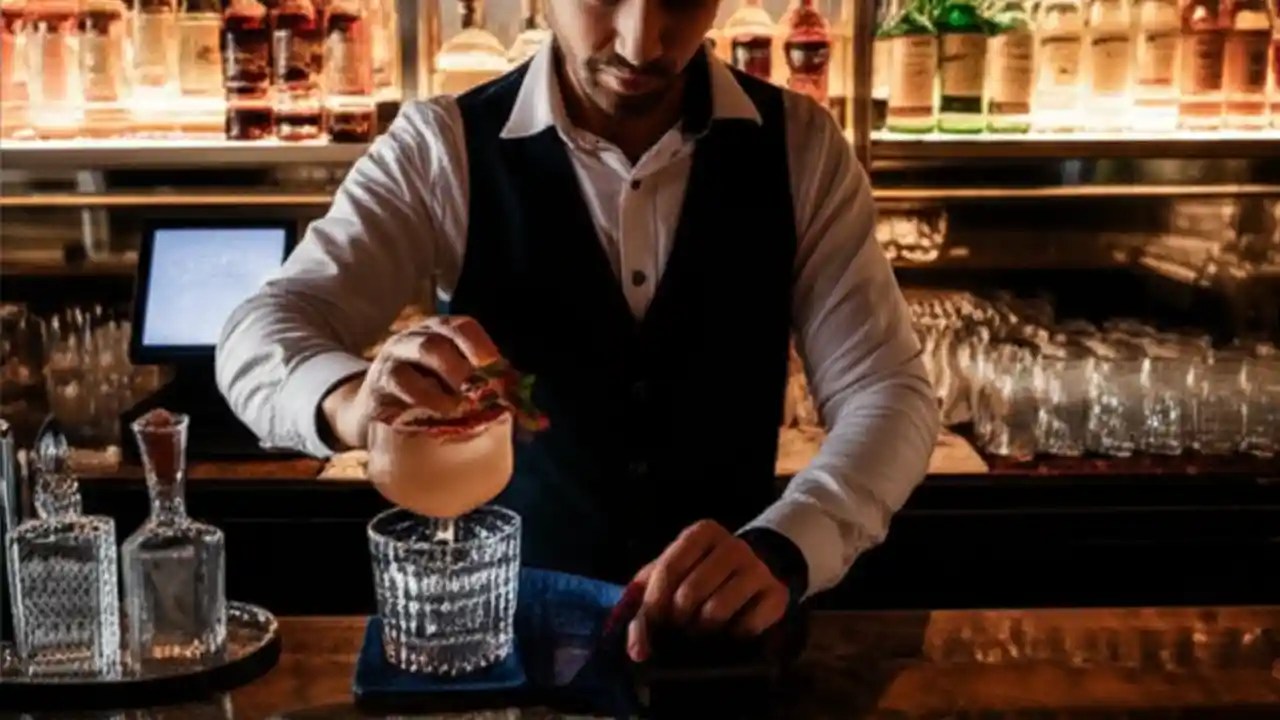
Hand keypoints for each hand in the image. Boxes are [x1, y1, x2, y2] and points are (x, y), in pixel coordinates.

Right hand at [321, 315, 500, 449]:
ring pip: (421, 352)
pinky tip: (439, 412)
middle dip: (465, 365)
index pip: (462, 327)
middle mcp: (415, 338)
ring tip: (460, 406)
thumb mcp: (453, 387)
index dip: (482, 346)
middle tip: (481, 392)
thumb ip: (486, 392)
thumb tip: (528, 416)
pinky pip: (400, 383)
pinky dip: (423, 397)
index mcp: (439, 333)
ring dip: (446, 379)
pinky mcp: (379, 383)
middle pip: (440, 338)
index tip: (497, 370)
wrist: (373, 412)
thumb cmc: (425, 395)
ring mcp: (394, 358)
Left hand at [626, 520, 789, 662]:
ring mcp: (758, 568)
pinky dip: (734, 634)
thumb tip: (637, 650)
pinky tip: (732, 628)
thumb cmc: (699, 573)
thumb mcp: (669, 578)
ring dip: (704, 627)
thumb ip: (643, 607)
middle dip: (679, 617)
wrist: (750, 572)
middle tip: (681, 624)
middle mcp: (733, 545)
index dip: (655, 602)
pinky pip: (748, 625)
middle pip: (690, 592)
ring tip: (703, 626)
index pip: (668, 568)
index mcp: (702, 532)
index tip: (654, 620)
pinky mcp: (777, 594)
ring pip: (717, 609)